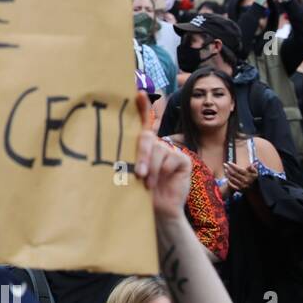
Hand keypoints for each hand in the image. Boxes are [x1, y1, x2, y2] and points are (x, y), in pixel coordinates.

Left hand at [132, 92, 191, 219]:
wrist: (157, 209)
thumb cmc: (137, 191)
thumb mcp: (128, 171)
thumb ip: (129, 156)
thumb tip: (121, 140)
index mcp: (141, 146)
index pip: (141, 123)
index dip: (142, 107)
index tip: (138, 92)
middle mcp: (156, 144)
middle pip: (146, 138)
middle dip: (142, 154)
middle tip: (138, 173)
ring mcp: (171, 150)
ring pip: (157, 150)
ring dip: (150, 168)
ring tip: (146, 183)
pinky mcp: (182, 159)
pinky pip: (170, 158)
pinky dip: (162, 170)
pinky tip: (161, 180)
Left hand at [224, 160, 258, 192]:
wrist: (255, 190)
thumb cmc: (254, 179)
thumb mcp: (255, 173)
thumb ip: (253, 168)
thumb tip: (254, 163)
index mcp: (249, 175)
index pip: (239, 169)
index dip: (233, 165)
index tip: (228, 162)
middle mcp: (245, 181)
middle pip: (234, 173)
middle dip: (228, 168)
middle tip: (224, 164)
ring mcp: (242, 186)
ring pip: (231, 179)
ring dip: (227, 174)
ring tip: (225, 170)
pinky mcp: (239, 190)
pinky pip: (231, 185)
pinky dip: (228, 181)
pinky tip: (226, 177)